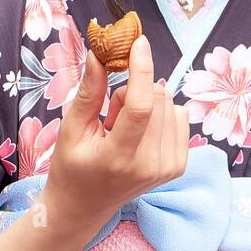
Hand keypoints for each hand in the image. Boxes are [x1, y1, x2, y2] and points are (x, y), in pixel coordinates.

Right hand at [43, 36, 188, 233]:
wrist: (84, 208)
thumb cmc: (72, 167)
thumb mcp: (72, 129)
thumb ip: (90, 91)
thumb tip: (100, 53)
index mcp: (119, 158)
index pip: (141, 106)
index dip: (141, 69)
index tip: (138, 42)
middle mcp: (150, 165)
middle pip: (157, 98)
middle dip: (132, 91)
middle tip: (110, 114)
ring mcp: (168, 168)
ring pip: (169, 103)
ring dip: (145, 103)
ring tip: (122, 128)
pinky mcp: (178, 165)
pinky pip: (179, 115)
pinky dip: (160, 114)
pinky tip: (139, 133)